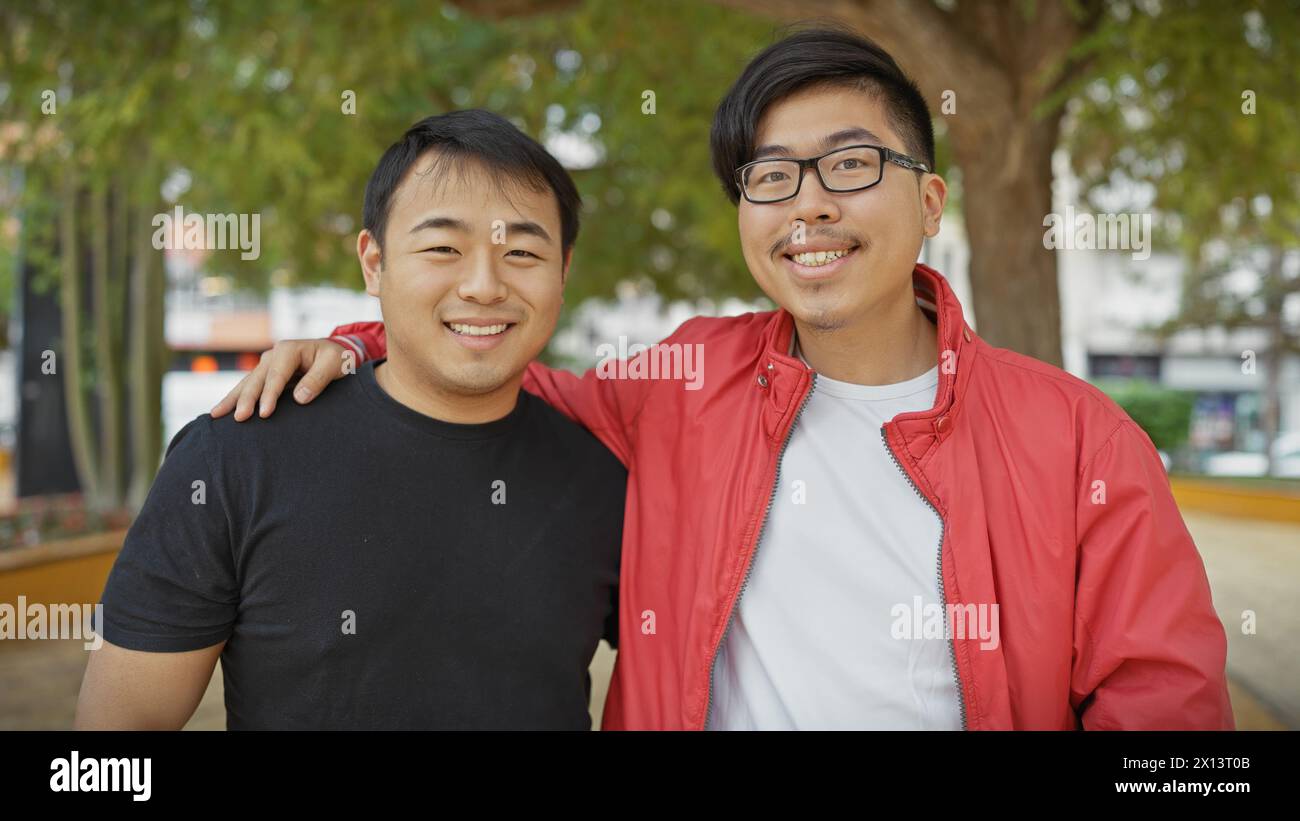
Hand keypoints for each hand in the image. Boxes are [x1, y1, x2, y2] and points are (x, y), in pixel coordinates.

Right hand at [210, 338, 351, 420]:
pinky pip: (248, 387)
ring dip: (233, 399)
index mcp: (288, 350)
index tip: (264, 414)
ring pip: (247, 383)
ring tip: (217, 415)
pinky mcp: (265, 375)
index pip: (276, 375)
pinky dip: (235, 398)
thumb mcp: (334, 364)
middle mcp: (273, 355)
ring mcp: (266, 364)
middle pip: (256, 380)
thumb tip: (300, 398)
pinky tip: (222, 410)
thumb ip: (318, 379)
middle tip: (239, 418)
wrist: (334, 352)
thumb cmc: (336, 358)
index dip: (269, 395)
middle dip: (246, 399)